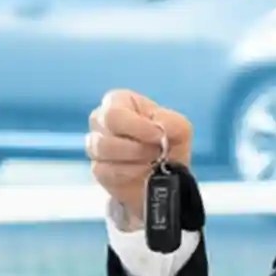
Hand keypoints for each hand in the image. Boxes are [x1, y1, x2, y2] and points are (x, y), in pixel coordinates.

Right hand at [86, 89, 192, 223]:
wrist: (166, 173)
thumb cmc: (168, 141)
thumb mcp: (179, 127)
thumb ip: (171, 123)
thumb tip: (157, 130)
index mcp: (118, 101)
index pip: (115, 114)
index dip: (137, 128)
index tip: (159, 137)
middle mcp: (101, 120)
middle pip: (105, 135)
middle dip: (136, 148)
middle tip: (156, 152)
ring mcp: (96, 145)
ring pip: (104, 153)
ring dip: (134, 161)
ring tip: (152, 162)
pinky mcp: (98, 169)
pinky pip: (107, 172)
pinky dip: (129, 175)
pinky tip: (142, 173)